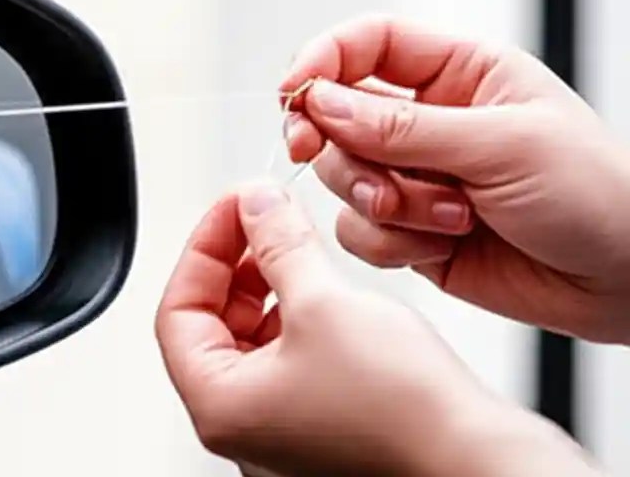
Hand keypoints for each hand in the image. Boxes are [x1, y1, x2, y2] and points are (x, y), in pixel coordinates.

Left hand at [154, 183, 598, 476]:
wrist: (478, 462)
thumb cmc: (405, 412)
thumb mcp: (324, 302)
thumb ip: (277, 244)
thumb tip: (255, 204)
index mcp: (219, 407)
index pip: (177, 311)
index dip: (204, 247)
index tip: (234, 206)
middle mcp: (241, 428)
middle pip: (210, 325)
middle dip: (235, 263)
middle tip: (263, 215)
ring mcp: (280, 431)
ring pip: (250, 340)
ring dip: (268, 286)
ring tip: (295, 245)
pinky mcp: (320, 427)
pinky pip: (286, 360)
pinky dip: (296, 317)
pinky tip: (323, 288)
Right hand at [281, 16, 629, 343]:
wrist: (629, 280)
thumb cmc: (596, 194)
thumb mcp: (502, 145)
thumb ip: (403, 127)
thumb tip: (321, 103)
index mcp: (459, 73)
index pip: (367, 44)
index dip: (322, 59)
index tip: (292, 92)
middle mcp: (429, 121)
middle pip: (336, 116)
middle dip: (338, 146)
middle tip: (316, 154)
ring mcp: (416, 177)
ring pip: (342, 178)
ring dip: (383, 201)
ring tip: (447, 216)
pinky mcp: (410, 231)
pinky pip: (359, 231)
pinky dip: (392, 242)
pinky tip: (445, 243)